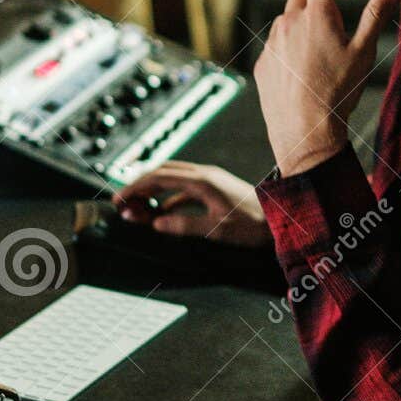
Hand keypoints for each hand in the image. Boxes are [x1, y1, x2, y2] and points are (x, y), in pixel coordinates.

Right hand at [112, 162, 270, 249]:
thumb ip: (184, 225)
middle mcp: (203, 174)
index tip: (119, 200)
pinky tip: (161, 213)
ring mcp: (209, 179)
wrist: (281, 217)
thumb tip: (156, 223)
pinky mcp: (214, 187)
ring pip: (171, 178)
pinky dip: (168, 198)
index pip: (158, 177)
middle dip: (138, 185)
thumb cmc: (253, 224)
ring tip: (137, 207)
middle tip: (121, 202)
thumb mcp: (216, 228)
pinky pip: (183, 188)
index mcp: (201, 180)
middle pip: (161, 172)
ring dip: (152, 191)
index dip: (134, 188)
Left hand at [254, 0, 400, 177]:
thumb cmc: (338, 92)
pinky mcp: (263, 62)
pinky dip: (287, 49)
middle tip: (334, 27)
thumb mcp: (363, 52)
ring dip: (300, 26)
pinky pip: (275, 45)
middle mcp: (289, 22)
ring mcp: (272, 42)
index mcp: (316, 15)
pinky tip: (302, 71)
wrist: (305, 132)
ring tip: (319, 54)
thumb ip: (377, 14)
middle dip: (316, 3)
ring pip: (286, 21)